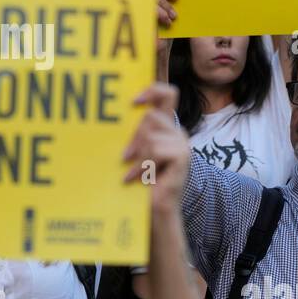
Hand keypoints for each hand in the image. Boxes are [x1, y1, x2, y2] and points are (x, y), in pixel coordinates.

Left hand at [123, 82, 190, 212]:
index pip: (167, 93)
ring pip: (150, 135)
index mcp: (166, 126)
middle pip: (150, 117)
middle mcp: (176, 131)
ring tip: (136, 171)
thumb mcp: (136, 150)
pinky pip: (156, 148)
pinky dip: (145, 164)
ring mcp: (182, 142)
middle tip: (127, 158)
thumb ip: (135, 132)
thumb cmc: (142, 179)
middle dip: (134, 138)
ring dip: (139, 155)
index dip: (152, 90)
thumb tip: (114, 115)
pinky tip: (144, 177)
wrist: (157, 208)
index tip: (133, 102)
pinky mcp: (183, 155)